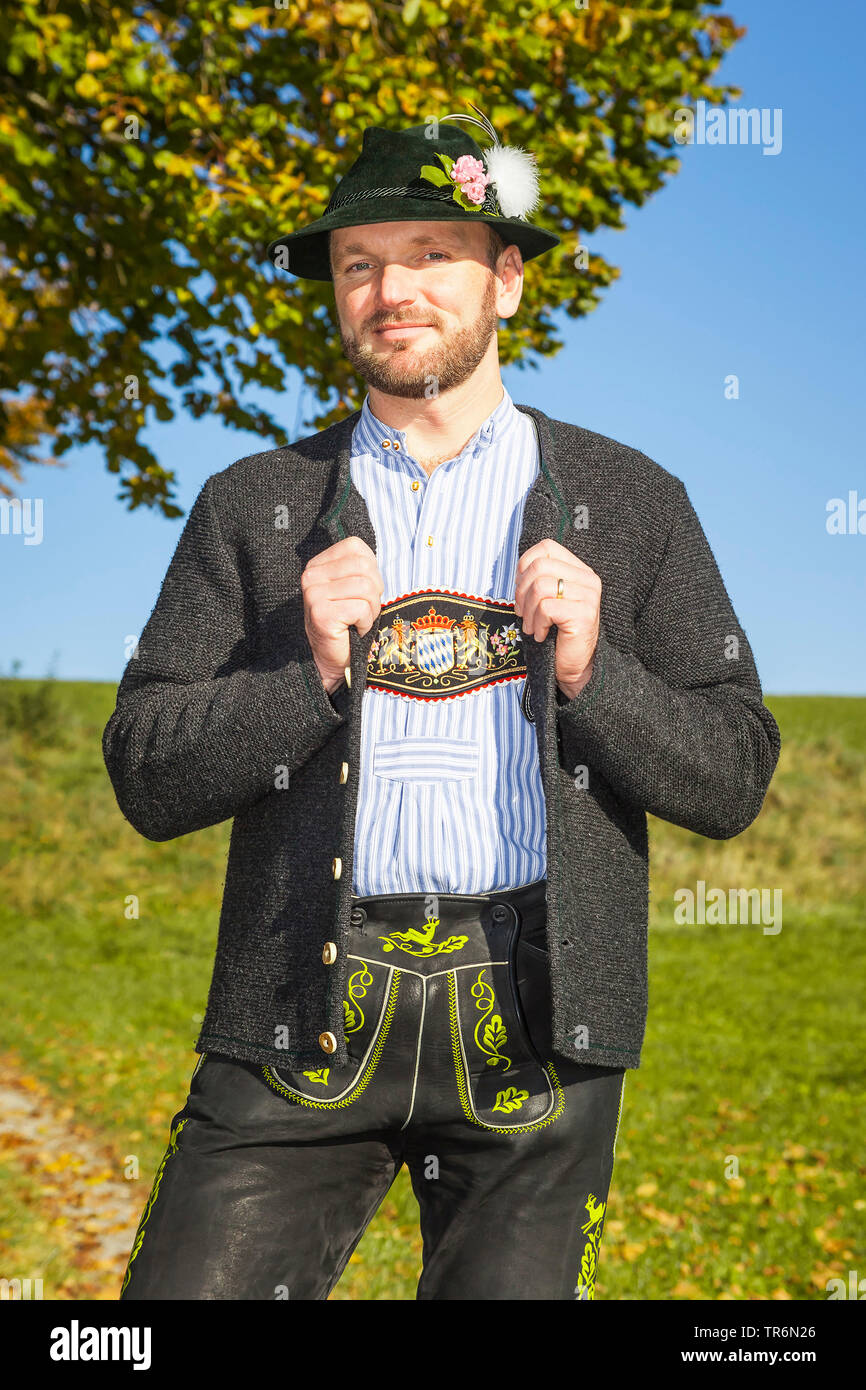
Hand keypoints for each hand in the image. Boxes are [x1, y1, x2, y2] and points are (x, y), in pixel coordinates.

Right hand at [301, 537, 384, 692]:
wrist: (331, 660)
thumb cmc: (347, 623)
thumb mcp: (353, 588)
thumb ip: (361, 568)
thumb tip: (393, 544)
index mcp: (318, 564)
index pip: (357, 548)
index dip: (371, 571)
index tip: (361, 592)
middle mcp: (311, 576)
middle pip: (364, 567)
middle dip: (374, 592)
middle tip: (362, 610)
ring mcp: (313, 594)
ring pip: (365, 587)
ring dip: (370, 610)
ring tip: (357, 621)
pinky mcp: (322, 614)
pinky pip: (361, 608)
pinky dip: (365, 623)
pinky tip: (353, 630)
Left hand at [515, 540, 599, 696]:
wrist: (575, 666)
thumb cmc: (557, 633)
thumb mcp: (547, 600)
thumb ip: (539, 579)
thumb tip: (519, 571)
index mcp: (579, 570)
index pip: (546, 548)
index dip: (525, 565)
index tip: (521, 589)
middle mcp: (588, 579)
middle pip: (539, 567)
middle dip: (522, 592)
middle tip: (522, 613)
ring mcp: (588, 596)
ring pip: (539, 587)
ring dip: (528, 612)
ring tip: (532, 626)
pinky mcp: (584, 614)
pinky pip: (546, 608)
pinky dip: (536, 624)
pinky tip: (542, 634)